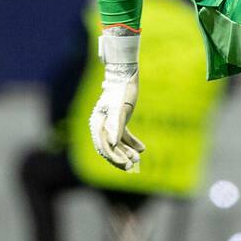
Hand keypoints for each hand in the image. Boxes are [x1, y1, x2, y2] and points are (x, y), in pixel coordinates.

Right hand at [89, 28, 144, 170]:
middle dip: (120, 157)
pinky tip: (143, 149)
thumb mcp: (120, 108)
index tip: (126, 165)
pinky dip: (132, 142)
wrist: (125, 75)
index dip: (114, 157)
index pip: (104, 146)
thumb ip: (116, 125)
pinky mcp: (119, 119)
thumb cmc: (121, 90)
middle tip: (133, 165)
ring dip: (127, 151)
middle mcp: (101, 125)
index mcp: (98, 123)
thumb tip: (114, 144)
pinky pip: (124, 136)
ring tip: (139, 158)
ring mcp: (110, 123)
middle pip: (109, 147)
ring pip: (117, 143)